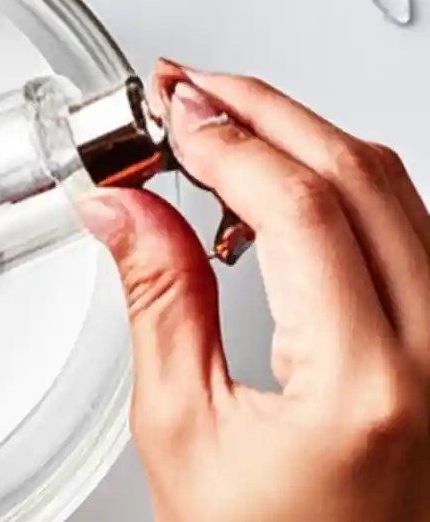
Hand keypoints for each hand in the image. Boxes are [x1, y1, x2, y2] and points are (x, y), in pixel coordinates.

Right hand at [82, 60, 429, 521]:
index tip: (169, 108)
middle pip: (363, 174)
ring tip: (221, 131)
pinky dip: (345, 189)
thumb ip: (158, 298)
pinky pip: (414, 232)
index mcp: (365, 385)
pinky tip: (284, 189)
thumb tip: (121, 205)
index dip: (226, 137)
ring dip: (307, 140)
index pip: (300, 206)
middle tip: (189, 91)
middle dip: (266, 110)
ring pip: (400, 191)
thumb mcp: (181, 430)